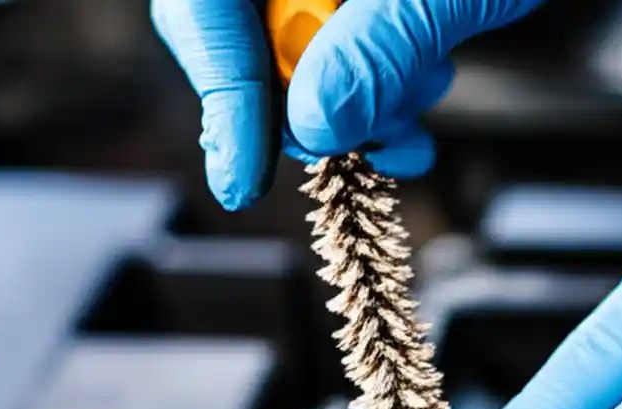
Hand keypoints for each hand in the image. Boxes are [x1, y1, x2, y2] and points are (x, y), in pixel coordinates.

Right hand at [152, 0, 542, 209]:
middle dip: (312, 107)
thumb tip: (316, 123)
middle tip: (363, 142)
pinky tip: (420, 82)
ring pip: (295, 47)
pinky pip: (336, 39)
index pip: (200, 7)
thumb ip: (382, 44)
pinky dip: (378, 78)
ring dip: (358, 101)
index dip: (220, 94)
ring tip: (415, 104)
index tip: (242, 178)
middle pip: (244, 37)